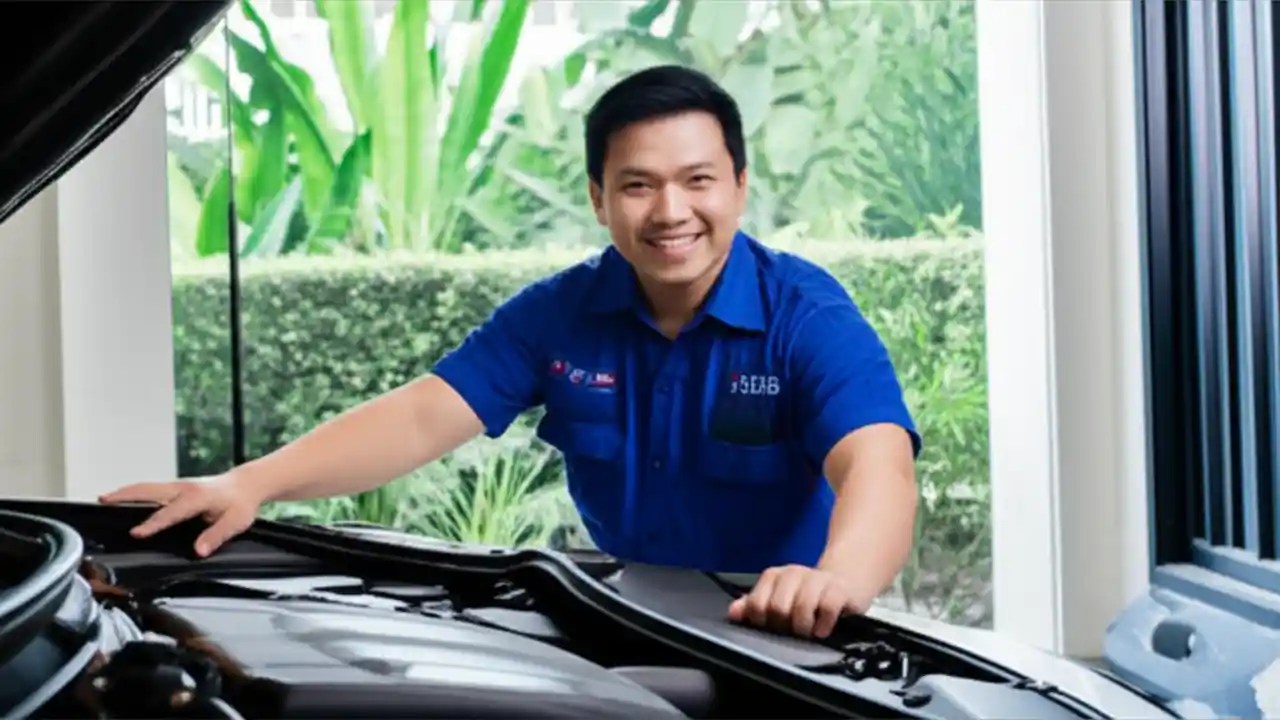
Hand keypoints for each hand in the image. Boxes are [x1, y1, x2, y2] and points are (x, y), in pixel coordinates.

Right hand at [98, 472, 264, 556]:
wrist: (247, 484)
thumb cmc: (241, 504)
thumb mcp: (236, 522)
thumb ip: (217, 535)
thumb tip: (198, 551)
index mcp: (197, 497)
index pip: (171, 512)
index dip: (154, 523)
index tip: (136, 533)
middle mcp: (184, 488)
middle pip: (149, 490)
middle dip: (125, 495)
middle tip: (102, 502)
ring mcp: (178, 486)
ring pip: (147, 488)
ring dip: (125, 493)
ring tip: (102, 500)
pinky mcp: (175, 489)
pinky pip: (151, 490)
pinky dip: (134, 494)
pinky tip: (121, 502)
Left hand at [726, 564, 870, 638]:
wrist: (845, 581)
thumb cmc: (807, 595)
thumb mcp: (778, 598)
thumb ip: (754, 606)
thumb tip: (733, 613)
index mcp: (774, 576)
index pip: (756, 604)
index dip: (761, 623)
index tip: (771, 628)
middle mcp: (793, 574)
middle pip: (777, 608)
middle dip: (784, 626)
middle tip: (792, 632)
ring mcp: (817, 580)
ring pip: (801, 607)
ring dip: (804, 628)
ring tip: (808, 632)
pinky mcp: (839, 589)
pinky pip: (827, 608)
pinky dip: (823, 624)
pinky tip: (823, 629)